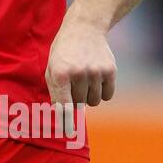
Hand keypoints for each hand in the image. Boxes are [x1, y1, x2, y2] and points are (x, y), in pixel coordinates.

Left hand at [46, 15, 115, 136]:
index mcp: (60, 74)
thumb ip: (56, 93)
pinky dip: (103, 91)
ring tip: (85, 78)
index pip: (64, 106)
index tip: (69, 134)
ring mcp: (96, 72)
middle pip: (79, 104)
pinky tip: (97, 77)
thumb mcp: (52, 68)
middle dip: (76, 98)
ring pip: (94, 102)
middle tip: (75, 82)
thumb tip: (65, 117)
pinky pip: (107, 95)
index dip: (66, 122)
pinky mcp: (110, 70)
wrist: (85, 27)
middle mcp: (78, 73)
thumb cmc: (64, 52)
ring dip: (89, 95)